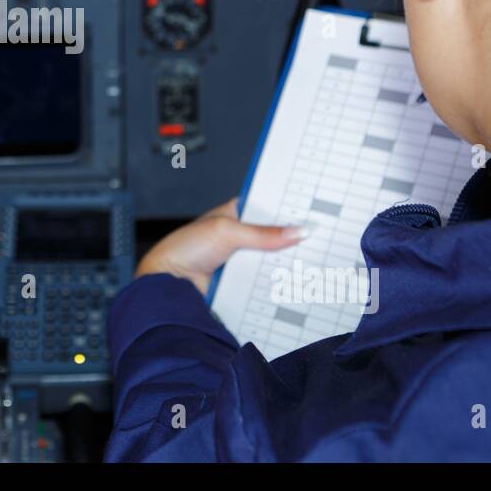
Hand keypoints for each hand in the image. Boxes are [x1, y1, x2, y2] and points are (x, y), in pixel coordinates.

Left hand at [134, 198, 304, 296]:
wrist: (168, 284)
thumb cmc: (185, 248)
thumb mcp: (226, 232)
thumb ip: (263, 233)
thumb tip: (298, 231)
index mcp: (236, 212)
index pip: (270, 207)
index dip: (291, 209)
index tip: (316, 212)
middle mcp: (241, 235)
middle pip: (275, 235)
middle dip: (293, 239)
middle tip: (321, 240)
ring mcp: (242, 259)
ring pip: (273, 259)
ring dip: (287, 262)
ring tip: (316, 262)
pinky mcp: (243, 281)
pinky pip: (265, 279)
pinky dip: (277, 281)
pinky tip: (295, 281)